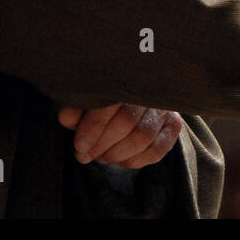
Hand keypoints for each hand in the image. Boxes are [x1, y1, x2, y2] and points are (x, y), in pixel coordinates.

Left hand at [57, 103, 183, 168]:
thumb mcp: (88, 102)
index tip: (79, 146)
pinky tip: (121, 160)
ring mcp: (165, 108)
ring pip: (143, 138)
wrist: (136, 98)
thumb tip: (66, 117)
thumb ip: (77, 109)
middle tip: (86, 155)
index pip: (111, 103)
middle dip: (102, 145)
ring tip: (101, 157)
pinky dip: (135, 160)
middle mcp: (149, 91)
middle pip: (128, 122)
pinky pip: (157, 150)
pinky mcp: (173, 125)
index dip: (94, 127)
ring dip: (117, 154)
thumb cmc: (106, 102)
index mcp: (125, 79)